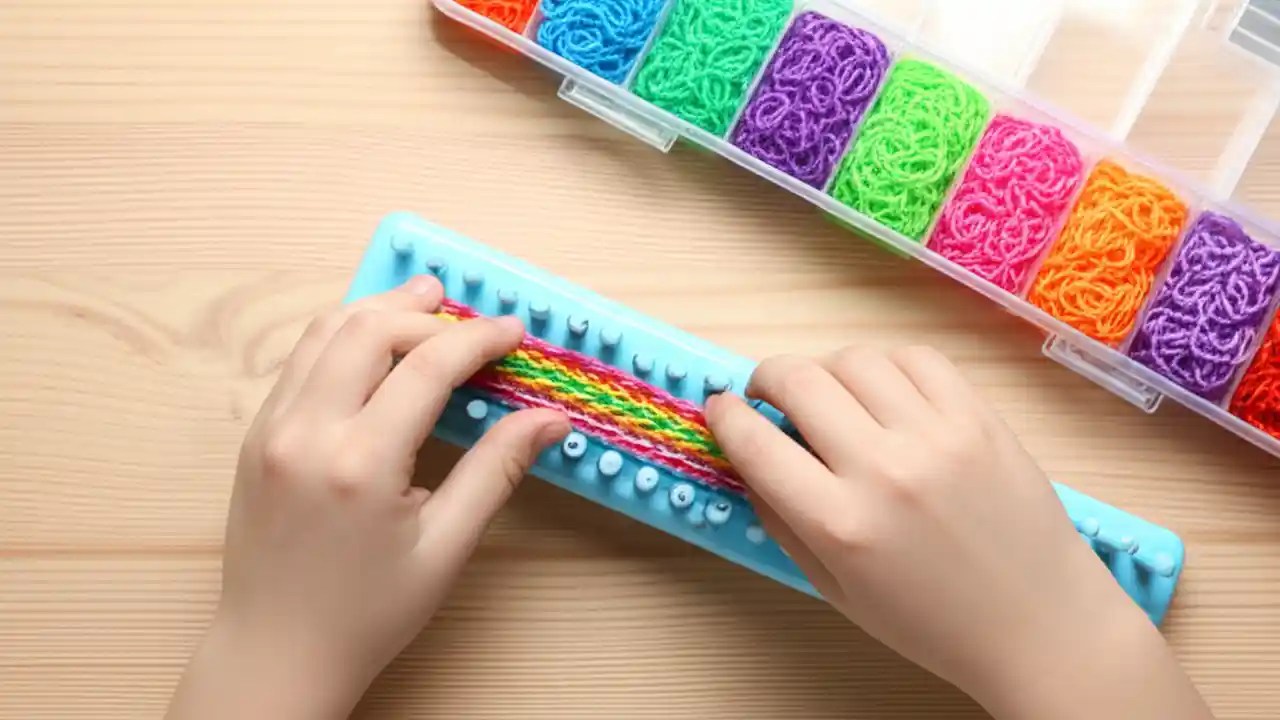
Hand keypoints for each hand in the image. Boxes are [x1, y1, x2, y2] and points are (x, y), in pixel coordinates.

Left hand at [168, 276, 569, 719]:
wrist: (276, 651)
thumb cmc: (366, 613)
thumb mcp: (445, 546)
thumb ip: (497, 470)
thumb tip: (549, 419)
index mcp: (360, 463)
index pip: (426, 366)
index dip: (478, 339)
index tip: (514, 332)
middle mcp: (306, 432)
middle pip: (369, 328)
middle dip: (426, 313)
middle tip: (471, 316)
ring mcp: (271, 430)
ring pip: (324, 331)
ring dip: (378, 311)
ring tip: (423, 304)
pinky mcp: (255, 436)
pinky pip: (299, 361)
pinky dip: (342, 337)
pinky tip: (374, 344)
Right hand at [705, 346, 1212, 719]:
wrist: (1039, 626)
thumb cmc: (932, 621)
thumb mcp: (836, 588)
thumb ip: (783, 520)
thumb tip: (747, 457)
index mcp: (840, 524)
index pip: (755, 443)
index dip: (725, 415)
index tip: (722, 408)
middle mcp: (884, 470)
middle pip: (798, 380)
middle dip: (767, 377)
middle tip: (768, 393)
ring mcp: (938, 436)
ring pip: (855, 359)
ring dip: (826, 369)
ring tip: (830, 394)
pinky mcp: (981, 419)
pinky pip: (917, 358)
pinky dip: (886, 364)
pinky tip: (883, 390)